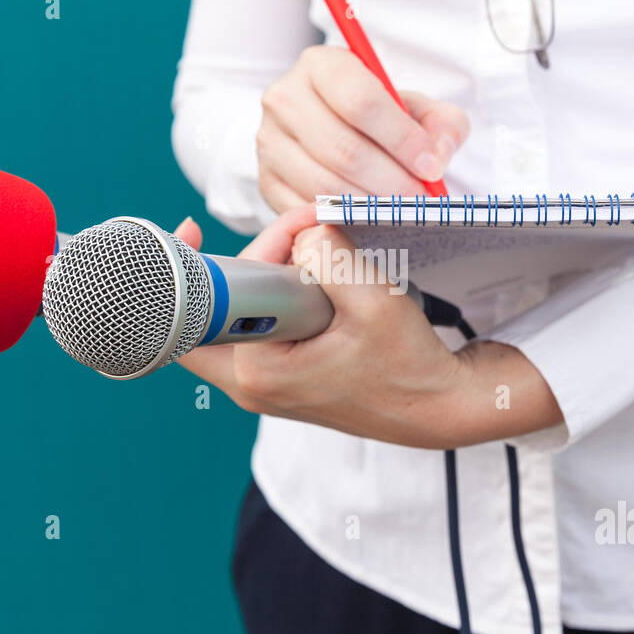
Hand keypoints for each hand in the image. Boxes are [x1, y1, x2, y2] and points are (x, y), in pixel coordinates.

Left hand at [170, 212, 563, 448]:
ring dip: (266, 277)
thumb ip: (327, 255)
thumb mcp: (373, 298)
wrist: (439, 406)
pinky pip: (259, 327)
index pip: (202, 305)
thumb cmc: (408, 364)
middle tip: (294, 237)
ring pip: (235, 316)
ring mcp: (263, 385)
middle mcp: (249, 385)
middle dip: (245, 261)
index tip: (195, 227)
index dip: (208, 259)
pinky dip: (278, 296)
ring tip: (313, 257)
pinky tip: (311, 277)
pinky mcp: (281, 379)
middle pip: (210, 310)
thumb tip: (300, 233)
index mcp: (258, 370)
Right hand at [255, 45, 469, 212]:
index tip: (430, 166)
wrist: (336, 132)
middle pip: (342, 149)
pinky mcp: (266, 180)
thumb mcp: (417, 108)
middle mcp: (285, 98)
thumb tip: (438, 155)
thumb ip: (442, 124)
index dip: (401, 139)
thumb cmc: (379, 119)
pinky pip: (305, 209)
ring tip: (399, 211)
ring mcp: (269, 141)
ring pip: (323, 184)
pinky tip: (367, 220)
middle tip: (418, 200)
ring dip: (368, 205)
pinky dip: (340, 220)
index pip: (361, 101)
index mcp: (321, 65)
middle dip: (390, 181)